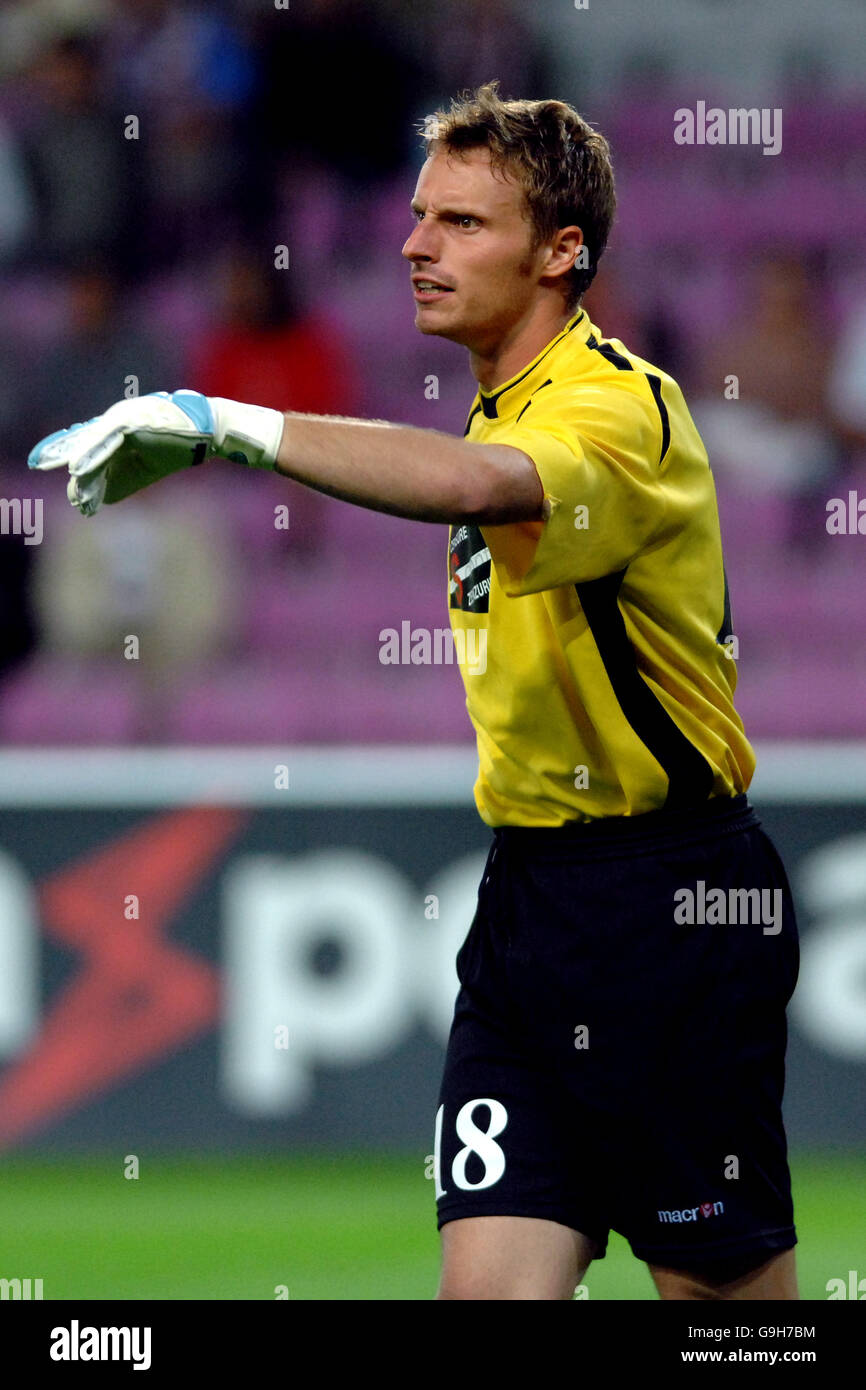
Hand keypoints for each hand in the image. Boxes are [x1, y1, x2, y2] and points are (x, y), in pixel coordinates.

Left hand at [28, 390, 216, 515]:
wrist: (206, 433)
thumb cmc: (176, 447)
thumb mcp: (141, 471)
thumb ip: (115, 482)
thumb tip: (93, 499)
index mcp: (116, 427)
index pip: (86, 443)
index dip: (69, 454)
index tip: (52, 469)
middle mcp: (114, 418)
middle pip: (83, 443)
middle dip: (64, 458)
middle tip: (48, 472)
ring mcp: (121, 418)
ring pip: (92, 446)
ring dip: (79, 468)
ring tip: (69, 485)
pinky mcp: (129, 422)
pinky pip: (104, 442)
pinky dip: (90, 457)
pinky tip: (76, 470)